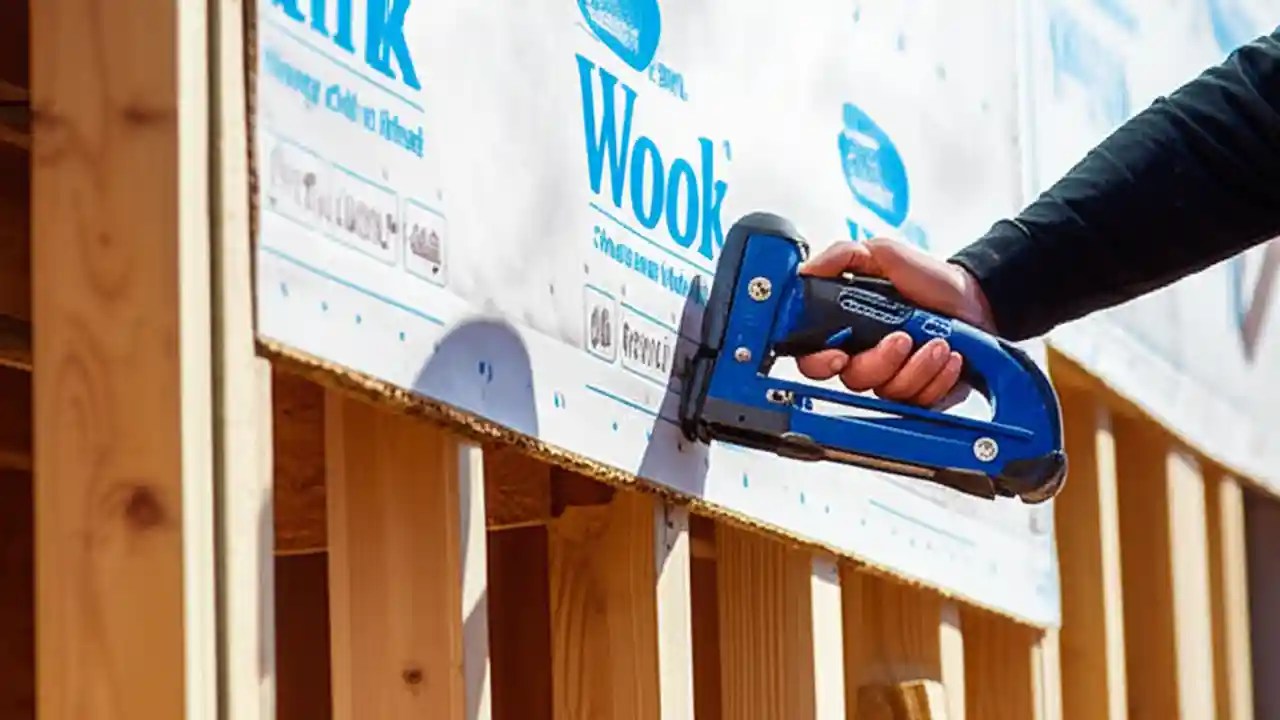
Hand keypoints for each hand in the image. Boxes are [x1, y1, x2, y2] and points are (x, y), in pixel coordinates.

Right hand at [794, 237, 996, 406]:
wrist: (975, 301)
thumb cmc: (929, 281)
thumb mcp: (885, 254)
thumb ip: (844, 256)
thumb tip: (807, 269)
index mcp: (846, 327)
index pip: (812, 356)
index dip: (818, 361)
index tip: (838, 355)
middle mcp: (865, 356)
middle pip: (853, 378)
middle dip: (880, 361)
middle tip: (902, 339)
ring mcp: (892, 378)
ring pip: (889, 391)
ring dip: (917, 367)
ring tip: (937, 343)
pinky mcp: (919, 394)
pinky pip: (920, 401)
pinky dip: (938, 378)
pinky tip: (949, 357)